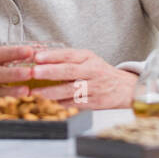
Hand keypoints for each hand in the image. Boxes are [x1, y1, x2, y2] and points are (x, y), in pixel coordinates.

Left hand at [24, 48, 139, 109]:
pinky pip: (76, 103)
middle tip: (34, 73)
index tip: (38, 57)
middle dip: (50, 72)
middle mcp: (92, 71)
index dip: (52, 56)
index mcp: (88, 57)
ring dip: (52, 91)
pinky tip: (52, 101)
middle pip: (69, 71)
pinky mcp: (96, 102)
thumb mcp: (87, 59)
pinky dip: (62, 102)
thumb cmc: (99, 72)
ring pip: (71, 90)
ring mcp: (95, 87)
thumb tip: (40, 58)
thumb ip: (67, 59)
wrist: (124, 88)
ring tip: (36, 92)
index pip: (68, 55)